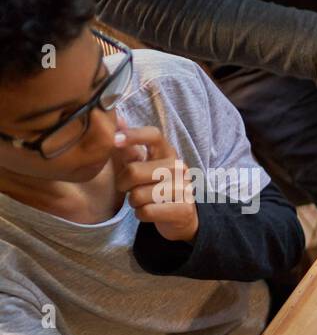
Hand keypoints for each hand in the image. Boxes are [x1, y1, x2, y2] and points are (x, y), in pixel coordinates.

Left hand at [112, 122, 198, 241]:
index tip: (114, 140)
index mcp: (167, 152)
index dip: (133, 136)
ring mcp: (184, 188)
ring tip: (142, 201)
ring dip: (134, 201)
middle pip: (134, 171)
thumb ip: (128, 145)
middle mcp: (179, 167)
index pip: (153, 135)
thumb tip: (117, 119)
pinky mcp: (184, 209)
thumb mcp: (142, 164)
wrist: (180, 215)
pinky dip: (142, 214)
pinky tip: (150, 212)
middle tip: (127, 187)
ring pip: (139, 195)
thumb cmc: (156, 186)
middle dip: (123, 183)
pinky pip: (147, 211)